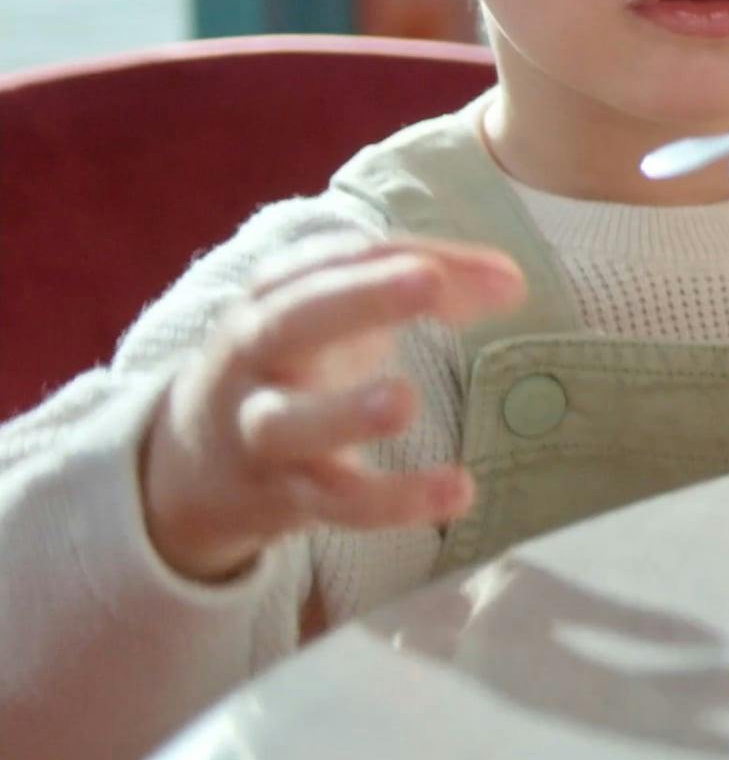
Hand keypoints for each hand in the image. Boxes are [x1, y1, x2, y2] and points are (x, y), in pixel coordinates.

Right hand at [139, 240, 524, 581]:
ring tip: (402, 401)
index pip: (341, 260)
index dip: (416, 258)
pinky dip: (394, 500)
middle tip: (429, 281)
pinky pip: (335, 500)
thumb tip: (508, 282)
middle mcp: (253, 356)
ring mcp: (259, 429)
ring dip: (344, 412)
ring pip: (290, 423)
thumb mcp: (338, 315)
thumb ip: (423, 284)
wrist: (190, 469)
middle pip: (293, 319)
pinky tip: (459, 490)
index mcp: (272, 297)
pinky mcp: (281, 494)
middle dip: (360, 297)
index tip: (505, 277)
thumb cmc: (290, 366)